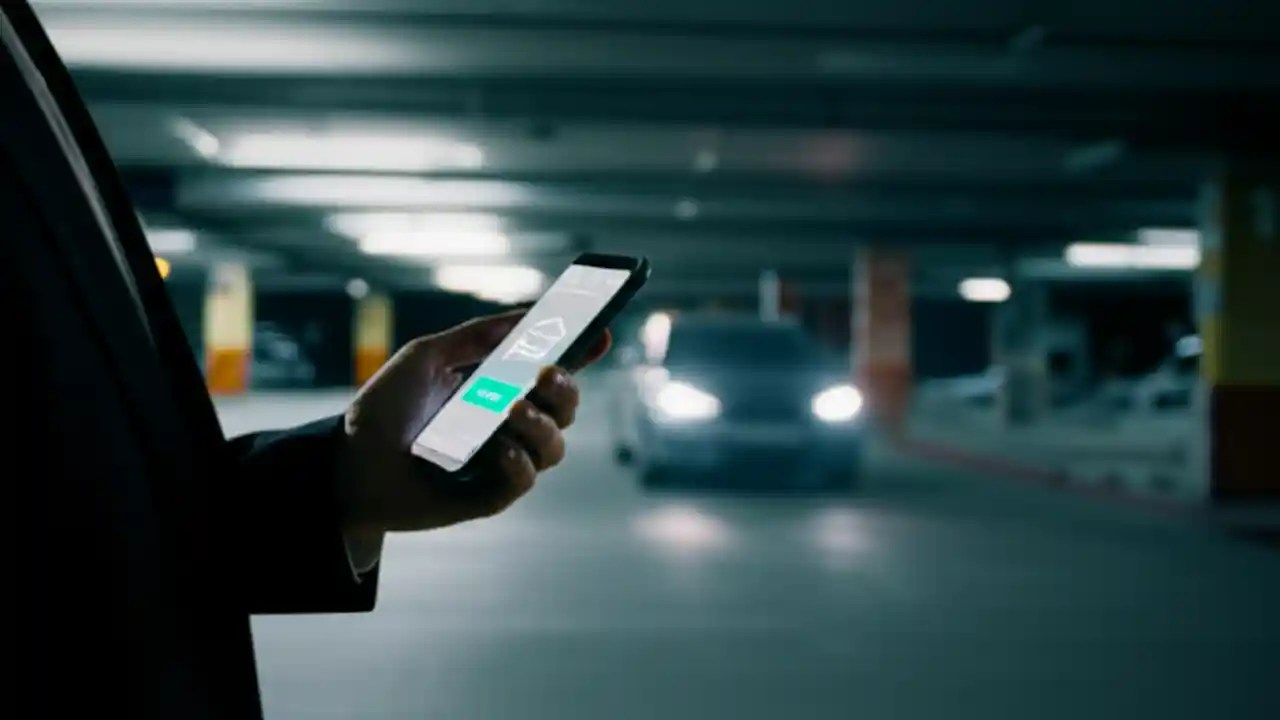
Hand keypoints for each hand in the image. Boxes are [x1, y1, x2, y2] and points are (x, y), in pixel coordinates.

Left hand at [337, 311, 610, 569]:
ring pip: (553, 448)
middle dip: (566, 389)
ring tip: (511, 411)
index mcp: (498, 390)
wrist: (345, 464)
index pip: (552, 372)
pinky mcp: (487, 497)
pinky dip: (518, 463)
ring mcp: (500, 463)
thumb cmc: (382, 411)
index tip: (599, 332)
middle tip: (546, 372)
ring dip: (540, 425)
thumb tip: (528, 316)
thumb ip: (477, 336)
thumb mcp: (427, 357)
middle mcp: (507, 427)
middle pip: (565, 410)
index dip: (581, 355)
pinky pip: (523, 481)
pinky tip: (499, 449)